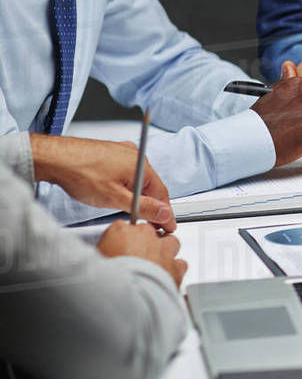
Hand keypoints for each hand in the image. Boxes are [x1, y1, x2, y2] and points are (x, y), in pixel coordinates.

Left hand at [31, 135, 175, 231]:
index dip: (165, 213)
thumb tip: (164, 212)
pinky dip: (126, 185)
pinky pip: (126, 172)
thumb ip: (143, 207)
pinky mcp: (112, 153)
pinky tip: (115, 193)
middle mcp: (136, 155)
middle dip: (151, 205)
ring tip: (128, 210)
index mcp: (141, 166)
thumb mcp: (115, 198)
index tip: (168, 226)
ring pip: (137, 179)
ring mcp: (123, 152)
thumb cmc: (82, 174)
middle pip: (151, 186)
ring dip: (137, 195)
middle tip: (149, 223)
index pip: (162, 194)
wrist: (56, 158)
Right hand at [97, 221, 187, 287]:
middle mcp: (144, 236)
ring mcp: (163, 249)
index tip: (121, 249)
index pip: (124, 227)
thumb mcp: (94, 263)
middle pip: (148, 231)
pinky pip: (180, 263)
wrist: (127, 297)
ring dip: (164, 251)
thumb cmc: (105, 282)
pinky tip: (166, 277)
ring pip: (170, 242)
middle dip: (144, 243)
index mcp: (120, 232)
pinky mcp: (175, 266)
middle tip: (137, 258)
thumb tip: (103, 259)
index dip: (123, 240)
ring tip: (155, 265)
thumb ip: (103, 255)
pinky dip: (175, 269)